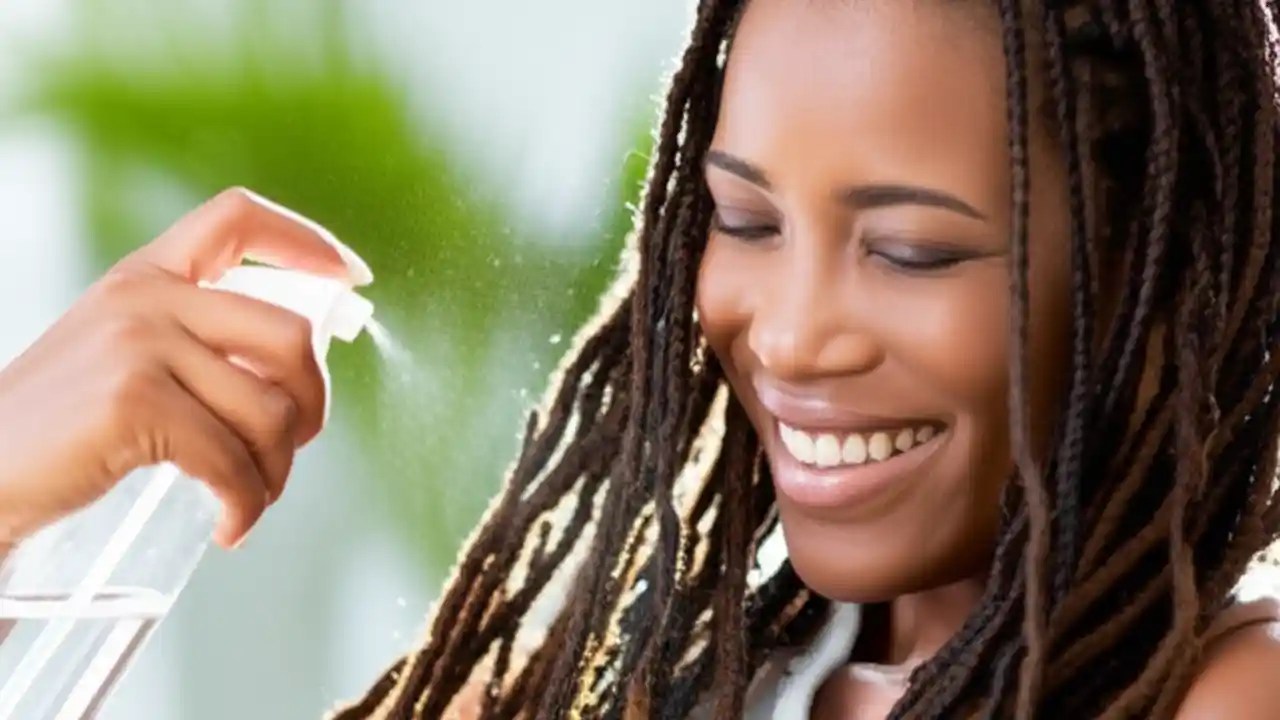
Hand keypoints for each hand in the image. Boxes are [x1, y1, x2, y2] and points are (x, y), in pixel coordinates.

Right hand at [0, 187, 372, 550]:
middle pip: (292, 336)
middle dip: (313, 404)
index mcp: (146, 273)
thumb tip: (301, 366)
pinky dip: (244, 504)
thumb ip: (196, 339)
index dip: (308, 240)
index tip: (353, 278)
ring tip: (250, 498)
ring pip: (271, 411)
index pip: (238, 218)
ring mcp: (139, 344)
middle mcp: (146, 295)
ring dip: (276, 472)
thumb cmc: (63, 430)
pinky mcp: (134, 402)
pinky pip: (232, 461)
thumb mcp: (123, 354)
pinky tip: (230, 525)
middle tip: (293, 446)